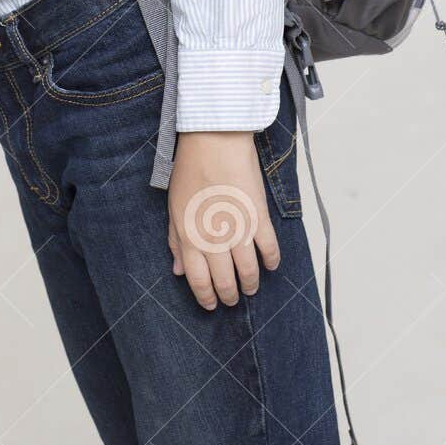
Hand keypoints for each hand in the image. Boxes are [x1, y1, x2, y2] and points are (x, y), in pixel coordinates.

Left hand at [167, 131, 280, 308]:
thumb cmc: (190, 169)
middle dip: (228, 295)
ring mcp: (238, 229)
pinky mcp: (259, 217)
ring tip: (250, 288)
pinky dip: (272, 261)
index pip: (198, 281)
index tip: (211, 304)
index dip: (206, 297)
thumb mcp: (173, 206)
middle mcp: (213, 238)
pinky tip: (270, 265)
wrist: (213, 140)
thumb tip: (178, 271)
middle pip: (224, 281)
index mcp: (189, 236)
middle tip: (232, 299)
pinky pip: (269, 249)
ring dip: (250, 284)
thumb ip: (175, 241)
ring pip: (248, 272)